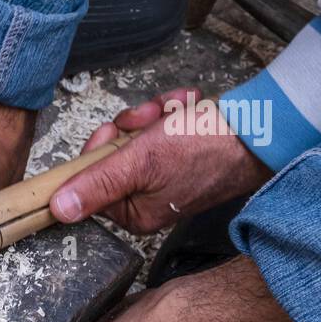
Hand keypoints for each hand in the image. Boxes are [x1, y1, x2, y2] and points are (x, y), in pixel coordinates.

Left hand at [49, 89, 271, 234]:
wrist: (261, 125)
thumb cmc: (207, 146)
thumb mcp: (141, 162)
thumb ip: (97, 185)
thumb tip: (59, 211)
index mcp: (135, 213)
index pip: (90, 179)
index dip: (101, 148)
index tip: (118, 134)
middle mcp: (147, 199)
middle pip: (111, 154)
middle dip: (132, 127)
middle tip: (153, 122)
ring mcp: (163, 175)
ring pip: (134, 135)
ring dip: (154, 115)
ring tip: (179, 112)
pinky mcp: (179, 154)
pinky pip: (157, 127)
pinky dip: (172, 112)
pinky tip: (189, 108)